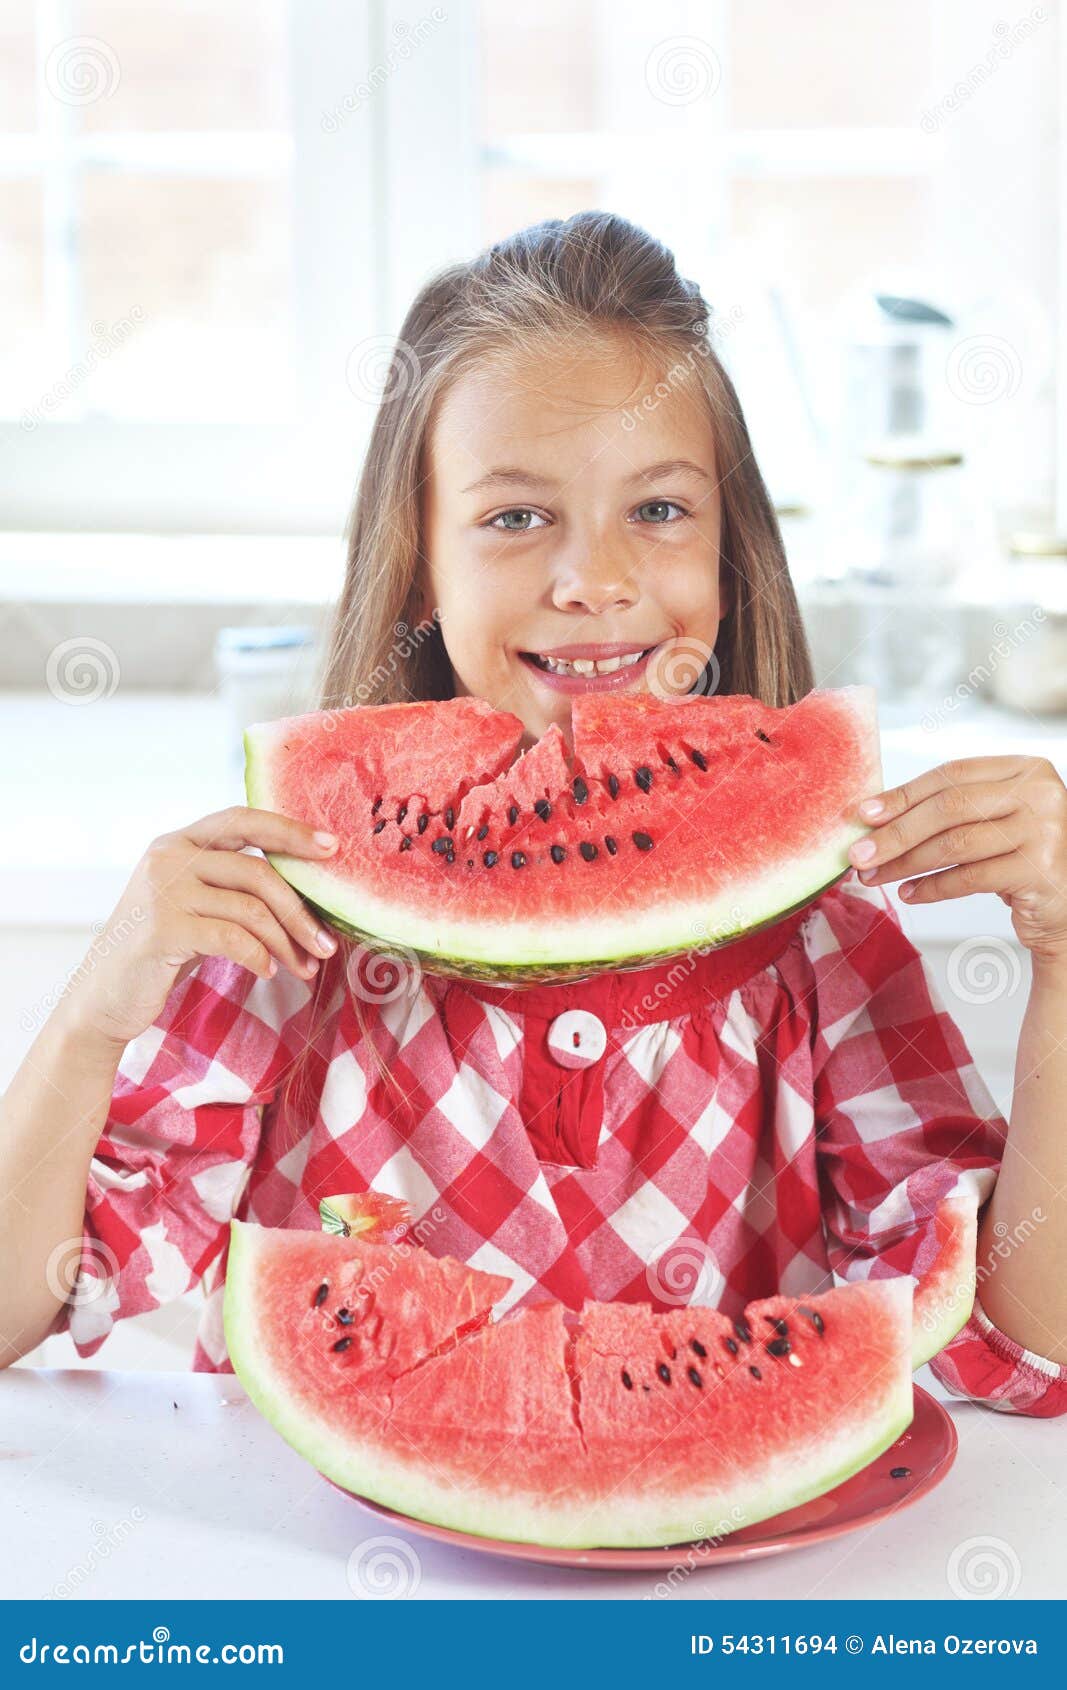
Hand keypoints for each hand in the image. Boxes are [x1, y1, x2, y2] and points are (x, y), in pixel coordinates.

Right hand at [60, 807, 340, 1048]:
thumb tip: (309, 889)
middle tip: (327, 944)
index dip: (290, 831)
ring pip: (251, 908)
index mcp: (179, 842)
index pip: (243, 819)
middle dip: (301, 910)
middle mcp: (168, 857)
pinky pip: (233, 939)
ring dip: (287, 942)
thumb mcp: (196, 904)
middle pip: (257, 870)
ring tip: (306, 967)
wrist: (105, 996)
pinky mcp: (162, 929)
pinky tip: (270, 971)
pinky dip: (260, 957)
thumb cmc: (163, 950)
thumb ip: (233, 885)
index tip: (333, 847)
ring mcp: (162, 891)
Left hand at [849, 756, 1066, 960]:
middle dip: (896, 833)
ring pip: (956, 844)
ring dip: (906, 863)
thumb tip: (872, 816)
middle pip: (949, 808)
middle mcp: (1039, 793)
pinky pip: (970, 878)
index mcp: (1025, 769)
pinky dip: (933, 888)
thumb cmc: (1019, 857)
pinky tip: (910, 893)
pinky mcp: (1041, 869)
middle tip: (859, 854)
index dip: (903, 795)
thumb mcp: (991, 821)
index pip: (951, 775)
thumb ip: (948, 811)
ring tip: (876, 877)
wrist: (1066, 906)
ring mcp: (1045, 830)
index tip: (864, 815)